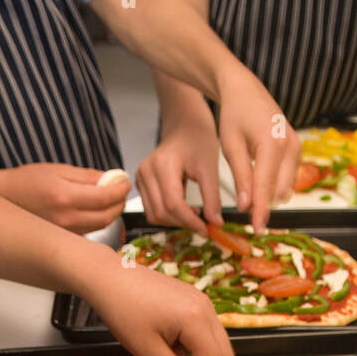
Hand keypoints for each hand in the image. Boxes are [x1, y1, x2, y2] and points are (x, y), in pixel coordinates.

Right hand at [0, 162, 130, 233]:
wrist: (4, 199)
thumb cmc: (26, 181)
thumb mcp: (57, 169)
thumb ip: (86, 176)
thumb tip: (111, 177)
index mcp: (64, 197)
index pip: (105, 197)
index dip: (120, 189)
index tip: (125, 181)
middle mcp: (66, 219)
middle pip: (107, 216)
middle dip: (119, 203)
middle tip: (121, 191)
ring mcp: (64, 232)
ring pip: (99, 226)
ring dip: (111, 213)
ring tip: (110, 199)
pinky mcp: (63, 238)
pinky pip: (88, 232)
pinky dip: (97, 220)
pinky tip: (95, 210)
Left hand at [89, 260, 233, 355]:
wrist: (110, 278)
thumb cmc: (123, 313)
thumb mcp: (147, 351)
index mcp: (196, 320)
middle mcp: (207, 307)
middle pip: (225, 353)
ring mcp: (204, 300)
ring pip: (219, 340)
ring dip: (202, 353)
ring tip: (172, 354)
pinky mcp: (197, 297)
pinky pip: (209, 327)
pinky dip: (198, 339)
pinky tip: (172, 340)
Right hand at [136, 115, 222, 234]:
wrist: (185, 126)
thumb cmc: (199, 141)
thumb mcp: (210, 168)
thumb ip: (212, 198)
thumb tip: (216, 224)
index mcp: (162, 165)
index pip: (173, 204)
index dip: (190, 221)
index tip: (207, 230)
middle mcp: (146, 172)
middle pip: (161, 212)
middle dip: (183, 223)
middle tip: (204, 226)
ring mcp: (140, 178)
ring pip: (154, 214)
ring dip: (175, 221)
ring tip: (195, 215)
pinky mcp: (141, 183)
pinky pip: (152, 209)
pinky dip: (168, 215)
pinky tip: (185, 209)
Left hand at [216, 68, 300, 228]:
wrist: (245, 90)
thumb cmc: (234, 114)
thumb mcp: (230, 146)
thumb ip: (241, 177)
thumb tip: (246, 207)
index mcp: (272, 144)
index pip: (266, 187)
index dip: (260, 212)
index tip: (257, 230)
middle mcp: (290, 146)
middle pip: (279, 191)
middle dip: (264, 206)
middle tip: (248, 219)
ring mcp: (297, 147)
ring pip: (286, 187)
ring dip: (269, 197)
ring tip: (250, 200)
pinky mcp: (297, 149)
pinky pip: (288, 178)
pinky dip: (274, 186)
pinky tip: (259, 187)